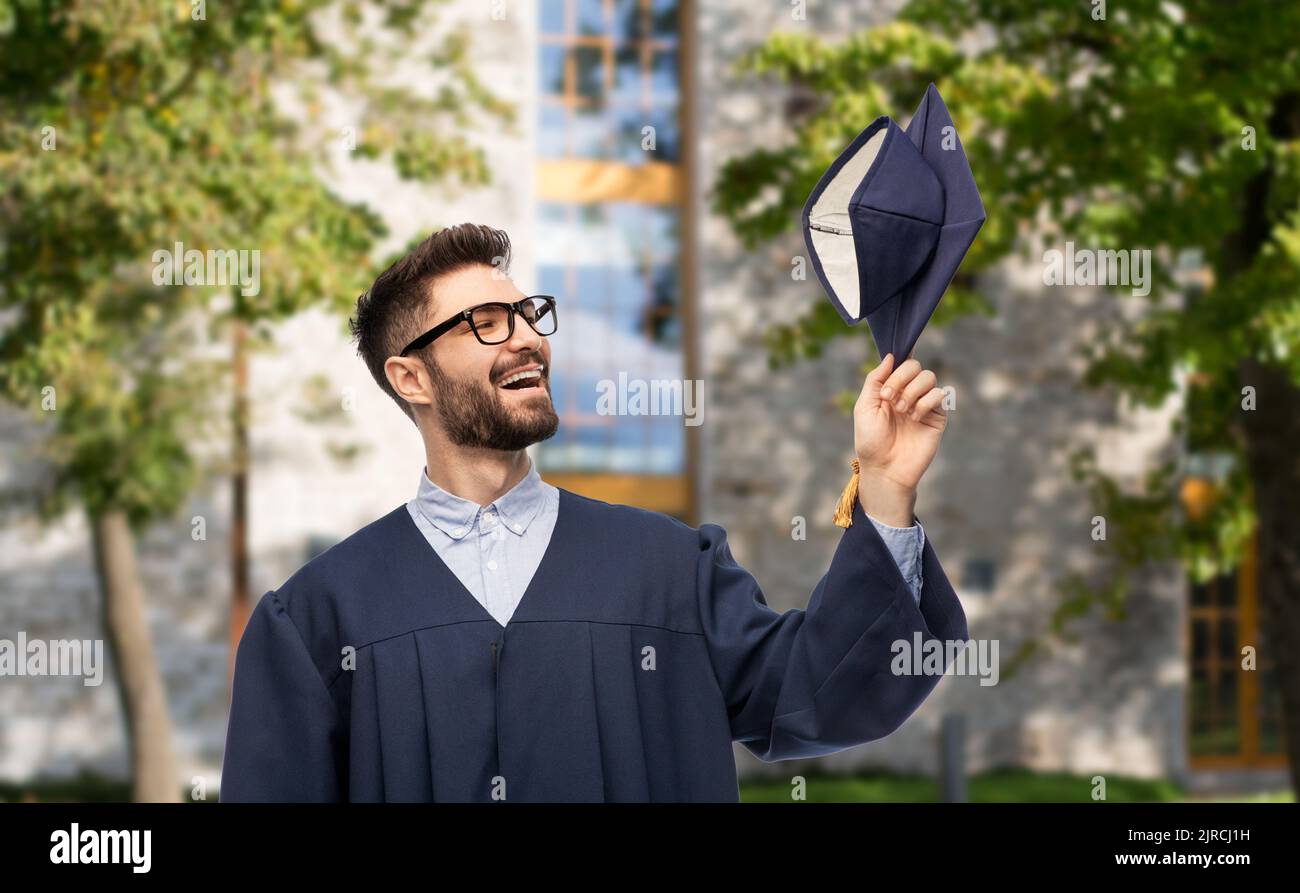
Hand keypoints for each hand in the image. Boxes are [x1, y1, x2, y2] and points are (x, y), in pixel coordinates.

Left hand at [853, 353, 947, 520]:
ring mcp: (924, 404)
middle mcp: (908, 393)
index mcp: (890, 389)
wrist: (885, 468)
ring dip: (912, 390)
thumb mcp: (864, 406)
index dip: (899, 360)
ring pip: (928, 377)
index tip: (889, 372)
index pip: (901, 363)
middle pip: (915, 366)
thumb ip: (875, 379)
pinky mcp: (937, 416)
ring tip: (901, 410)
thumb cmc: (871, 440)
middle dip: (900, 378)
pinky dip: (924, 402)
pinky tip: (914, 418)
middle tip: (889, 398)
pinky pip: (939, 394)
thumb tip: (891, 356)